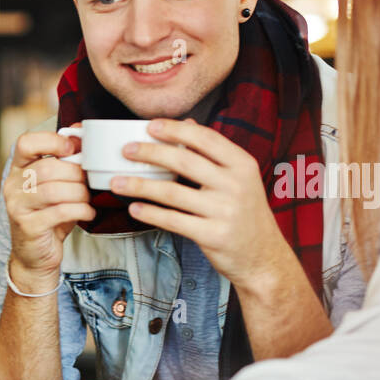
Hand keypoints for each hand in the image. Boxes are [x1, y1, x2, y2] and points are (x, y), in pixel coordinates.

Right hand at [2, 129, 94, 286]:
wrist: (35, 257)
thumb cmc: (50, 217)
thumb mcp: (57, 186)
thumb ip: (65, 162)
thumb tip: (81, 133)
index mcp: (18, 170)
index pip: (26, 143)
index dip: (51, 141)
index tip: (72, 149)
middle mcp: (12, 185)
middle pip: (48, 168)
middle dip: (76, 173)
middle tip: (89, 182)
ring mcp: (17, 207)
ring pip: (55, 190)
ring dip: (80, 193)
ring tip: (88, 199)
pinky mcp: (28, 226)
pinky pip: (60, 211)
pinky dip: (81, 210)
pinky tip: (88, 213)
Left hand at [113, 119, 295, 292]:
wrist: (263, 257)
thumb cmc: (245, 214)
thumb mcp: (241, 179)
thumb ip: (215, 153)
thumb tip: (187, 122)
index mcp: (242, 164)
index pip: (205, 138)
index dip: (176, 129)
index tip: (150, 125)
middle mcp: (235, 185)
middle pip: (184, 161)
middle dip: (150, 153)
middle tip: (126, 150)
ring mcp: (224, 211)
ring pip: (172, 192)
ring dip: (140, 185)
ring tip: (116, 182)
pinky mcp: (212, 235)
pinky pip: (173, 220)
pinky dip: (150, 213)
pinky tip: (134, 208)